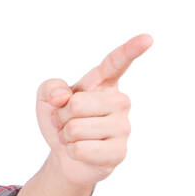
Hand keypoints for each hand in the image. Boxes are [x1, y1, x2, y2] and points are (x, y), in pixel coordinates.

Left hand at [36, 34, 152, 185]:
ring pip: (77, 129)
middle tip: (68, 122)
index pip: (117, 62)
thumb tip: (64, 98)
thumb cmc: (62, 121)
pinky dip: (72, 152)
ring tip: (75, 138)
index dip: (132, 49)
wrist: (67, 157)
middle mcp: (119, 101)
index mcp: (104, 82)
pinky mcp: (119, 151)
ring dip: (66, 136)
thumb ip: (50, 88)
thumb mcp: (46, 98)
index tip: (148, 38)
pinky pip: (83, 150)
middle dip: (61, 116)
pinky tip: (81, 152)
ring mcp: (123, 127)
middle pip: (76, 104)